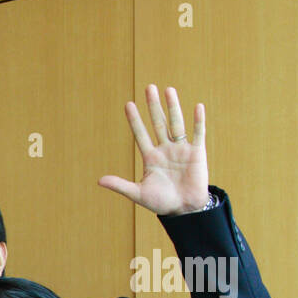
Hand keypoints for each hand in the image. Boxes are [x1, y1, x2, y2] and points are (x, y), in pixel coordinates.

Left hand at [98, 84, 209, 215]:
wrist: (184, 210)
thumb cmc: (161, 202)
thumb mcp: (138, 193)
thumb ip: (121, 185)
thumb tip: (99, 180)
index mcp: (150, 157)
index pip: (141, 134)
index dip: (135, 120)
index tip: (128, 104)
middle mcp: (165, 149)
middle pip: (158, 123)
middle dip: (153, 106)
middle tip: (149, 88)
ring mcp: (181, 149)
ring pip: (176, 124)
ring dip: (172, 107)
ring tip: (168, 90)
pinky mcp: (197, 153)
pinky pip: (198, 134)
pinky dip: (198, 121)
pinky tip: (197, 107)